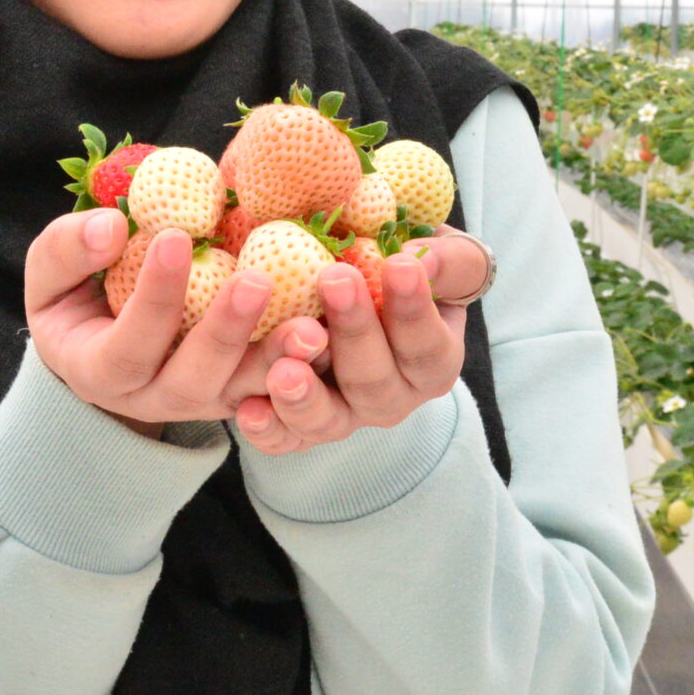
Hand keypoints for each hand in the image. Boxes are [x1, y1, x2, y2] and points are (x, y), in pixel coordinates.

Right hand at [26, 207, 328, 436]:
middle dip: (226, 331)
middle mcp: (153, 398)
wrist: (99, 340)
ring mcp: (202, 401)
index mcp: (100, 371)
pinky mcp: (240, 392)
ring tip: (314, 325)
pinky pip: (275, 387)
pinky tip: (332, 331)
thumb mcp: (51, 274)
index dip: (153, 296)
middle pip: (193, 379)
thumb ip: (69, 250)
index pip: (128, 344)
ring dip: (279, 360)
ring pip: (243, 392)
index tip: (175, 236)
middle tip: (259, 280)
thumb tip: (112, 226)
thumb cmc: (74, 298)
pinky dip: (302, 363)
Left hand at [232, 227, 487, 455]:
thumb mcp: (440, 257)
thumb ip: (445, 260)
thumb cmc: (406, 266)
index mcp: (432, 362)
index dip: (414, 308)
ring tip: (285, 370)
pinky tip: (248, 410)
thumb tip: (419, 259)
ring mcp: (344, 416)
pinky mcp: (299, 424)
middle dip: (354, 330)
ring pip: (328, 420)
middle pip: (375, 383)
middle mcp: (391, 398)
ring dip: (306, 396)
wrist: (362, 286)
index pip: (428, 344)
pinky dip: (267, 429)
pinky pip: (284, 438)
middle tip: (334, 280)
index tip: (398, 263)